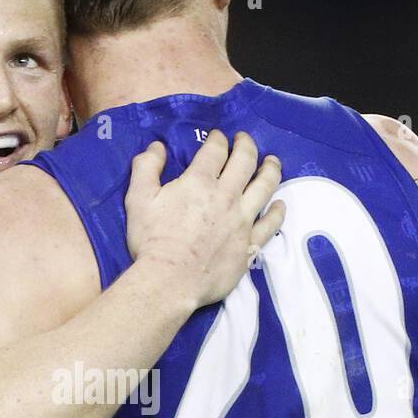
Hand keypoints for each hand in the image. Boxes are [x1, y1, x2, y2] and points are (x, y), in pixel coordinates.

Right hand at [124, 130, 284, 307]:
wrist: (169, 281)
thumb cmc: (152, 240)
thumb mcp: (138, 198)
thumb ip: (146, 168)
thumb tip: (157, 146)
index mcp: (200, 181)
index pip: (215, 150)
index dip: (217, 138)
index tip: (218, 136)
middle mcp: (227, 195)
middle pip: (245, 161)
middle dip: (246, 145)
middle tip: (245, 140)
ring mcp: (242, 220)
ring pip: (265, 187)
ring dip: (270, 169)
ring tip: (272, 162)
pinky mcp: (249, 244)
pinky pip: (270, 224)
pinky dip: (277, 211)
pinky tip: (279, 204)